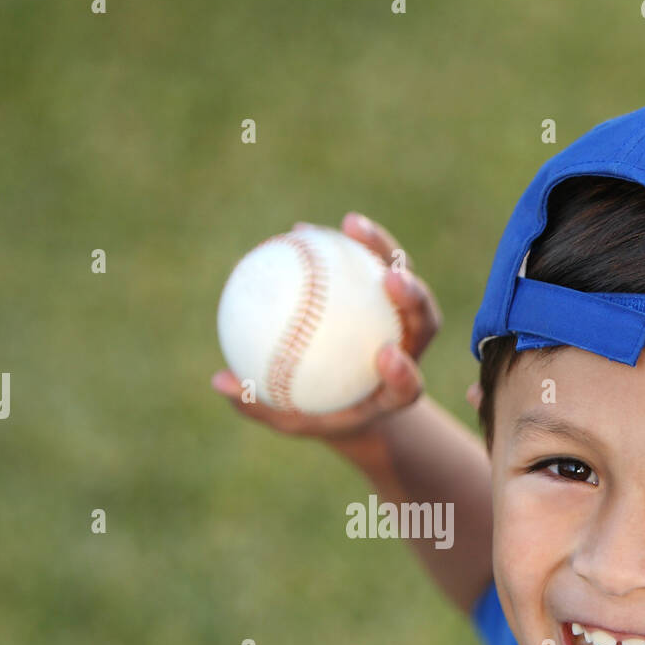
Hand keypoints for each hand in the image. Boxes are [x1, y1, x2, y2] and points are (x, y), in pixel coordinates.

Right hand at [210, 212, 442, 440]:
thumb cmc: (317, 415)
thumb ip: (260, 405)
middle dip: (414, 299)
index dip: (403, 372)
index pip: (407, 386)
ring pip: (405, 282)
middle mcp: (407, 351)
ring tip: (350, 225)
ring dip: (385, 250)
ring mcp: (402, 321)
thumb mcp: (286, 419)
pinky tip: (302, 230)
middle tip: (390, 278)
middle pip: (424, 322)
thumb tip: (219, 382)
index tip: (385, 356)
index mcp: (393, 393)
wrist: (348, 398)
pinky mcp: (386, 296)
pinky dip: (344, 244)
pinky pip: (368, 263)